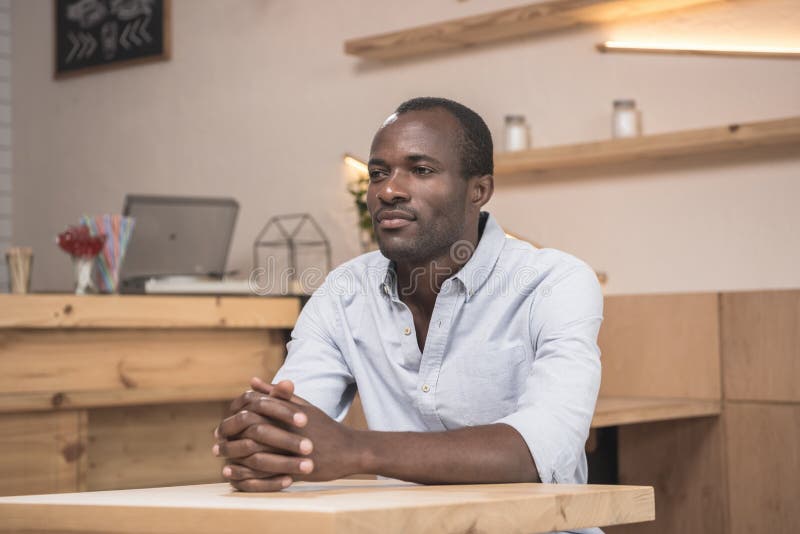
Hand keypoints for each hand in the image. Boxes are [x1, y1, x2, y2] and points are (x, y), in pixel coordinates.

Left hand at [216, 378, 362, 489]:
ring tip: (224, 464)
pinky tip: (239, 478)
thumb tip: (251, 381)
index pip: (255, 411)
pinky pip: (269, 475)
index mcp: (290, 412)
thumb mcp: (303, 406)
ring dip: (237, 460)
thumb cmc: (324, 426)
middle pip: (252, 432)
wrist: (350, 449)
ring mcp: (295, 450)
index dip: (235, 419)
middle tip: (217, 446)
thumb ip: (276, 395)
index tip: (222, 427)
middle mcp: (291, 429)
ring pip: (258, 455)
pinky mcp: (298, 469)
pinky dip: (250, 477)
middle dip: (231, 440)